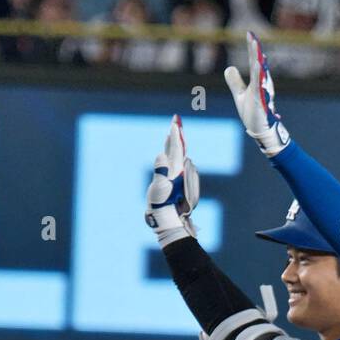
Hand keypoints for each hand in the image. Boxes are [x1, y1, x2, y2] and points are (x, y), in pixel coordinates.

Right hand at [144, 114, 199, 239]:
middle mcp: (181, 171)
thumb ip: (159, 170)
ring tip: (175, 132)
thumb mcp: (158, 187)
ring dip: (176, 145)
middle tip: (177, 121)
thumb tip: (161, 155)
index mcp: (176, 170)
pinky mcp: (179, 182)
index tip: (176, 120)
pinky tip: (173, 155)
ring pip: (179, 157)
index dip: (175, 133)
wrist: (168, 219)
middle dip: (177, 135)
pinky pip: (178, 165)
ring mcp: (181, 177)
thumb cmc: (161, 205)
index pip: (176, 147)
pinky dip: (176, 157)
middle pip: (179, 149)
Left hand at [224, 31, 290, 157]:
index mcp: (257, 81)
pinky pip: (260, 89)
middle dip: (255, 49)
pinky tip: (258, 68)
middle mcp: (261, 84)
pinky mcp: (261, 103)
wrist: (260, 130)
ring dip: (258, 60)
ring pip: (260, 74)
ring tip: (256, 47)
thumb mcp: (240, 94)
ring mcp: (262, 93)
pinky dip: (259, 78)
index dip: (252, 48)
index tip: (249, 34)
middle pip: (258, 63)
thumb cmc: (253, 113)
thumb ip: (235, 81)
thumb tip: (229, 68)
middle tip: (252, 35)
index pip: (254, 61)